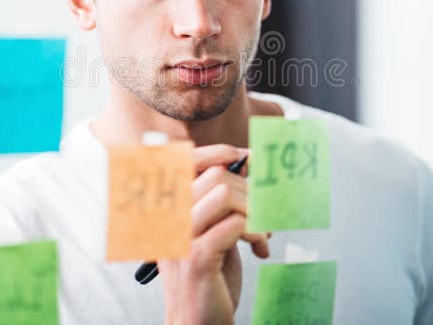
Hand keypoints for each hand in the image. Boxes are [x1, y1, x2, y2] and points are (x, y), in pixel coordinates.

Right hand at [158, 144, 270, 324]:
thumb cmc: (209, 278)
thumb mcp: (214, 231)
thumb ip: (221, 201)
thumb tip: (246, 162)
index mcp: (168, 209)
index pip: (185, 163)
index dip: (217, 154)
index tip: (247, 158)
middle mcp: (167, 219)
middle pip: (215, 178)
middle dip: (250, 193)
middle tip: (265, 217)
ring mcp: (179, 238)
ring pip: (224, 196)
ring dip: (255, 212)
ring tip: (263, 235)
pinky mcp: (196, 259)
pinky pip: (233, 226)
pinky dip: (255, 232)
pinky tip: (260, 248)